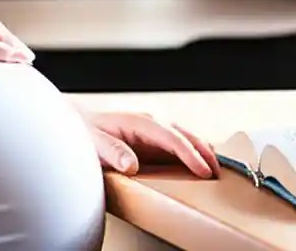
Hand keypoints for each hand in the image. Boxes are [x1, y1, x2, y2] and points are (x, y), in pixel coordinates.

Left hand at [81, 111, 220, 179]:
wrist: (79, 126)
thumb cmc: (86, 134)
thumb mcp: (94, 143)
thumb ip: (112, 152)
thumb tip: (131, 163)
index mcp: (140, 122)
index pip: (172, 138)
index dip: (189, 155)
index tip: (203, 171)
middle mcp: (152, 122)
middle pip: (186, 135)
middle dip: (204, 152)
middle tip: (217, 173)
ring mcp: (155, 129)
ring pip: (187, 137)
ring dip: (203, 151)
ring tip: (216, 169)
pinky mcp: (155, 139)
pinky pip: (180, 143)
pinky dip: (195, 152)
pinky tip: (202, 163)